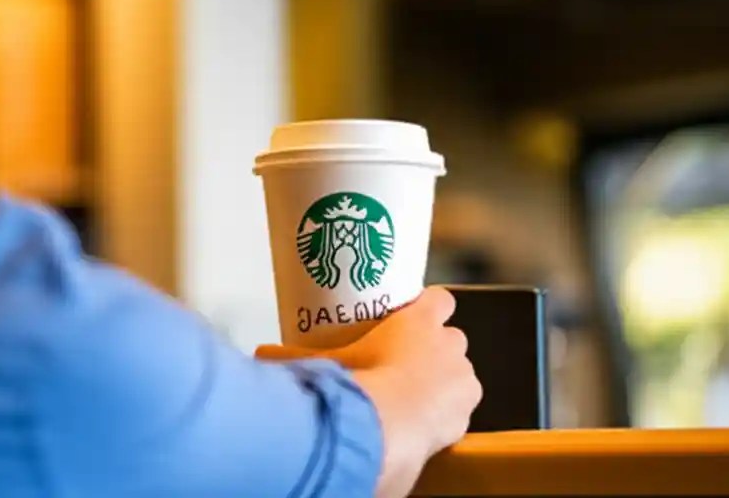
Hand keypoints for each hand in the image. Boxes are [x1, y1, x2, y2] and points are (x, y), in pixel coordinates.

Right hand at [256, 288, 481, 497]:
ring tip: (414, 393)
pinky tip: (423, 419)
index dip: (428, 306)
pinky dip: (446, 411)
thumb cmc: (364, 386)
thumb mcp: (326, 363)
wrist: (390, 431)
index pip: (439, 298)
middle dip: (434, 346)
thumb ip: (296, 354)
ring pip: (459, 371)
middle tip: (404, 359)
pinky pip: (460, 406)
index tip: (413, 314)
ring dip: (443, 379)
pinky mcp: (465, 412)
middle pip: (451, 336)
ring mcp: (462, 379)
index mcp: (421, 321)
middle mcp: (450, 345)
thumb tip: (262, 352)